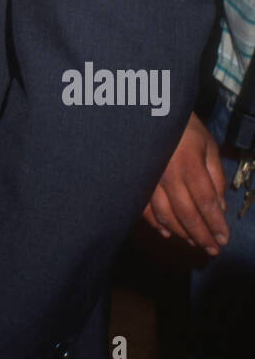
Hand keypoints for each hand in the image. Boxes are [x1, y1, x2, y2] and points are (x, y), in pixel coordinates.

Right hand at [143, 111, 228, 253]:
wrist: (148, 109)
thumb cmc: (184, 127)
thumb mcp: (208, 144)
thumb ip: (215, 176)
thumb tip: (219, 208)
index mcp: (189, 163)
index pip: (206, 202)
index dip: (216, 224)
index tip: (224, 240)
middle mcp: (167, 174)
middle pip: (186, 213)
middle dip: (201, 235)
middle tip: (212, 250)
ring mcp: (148, 178)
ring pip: (165, 215)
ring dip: (182, 233)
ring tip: (194, 242)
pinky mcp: (135, 180)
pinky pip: (144, 208)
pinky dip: (156, 224)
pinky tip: (167, 232)